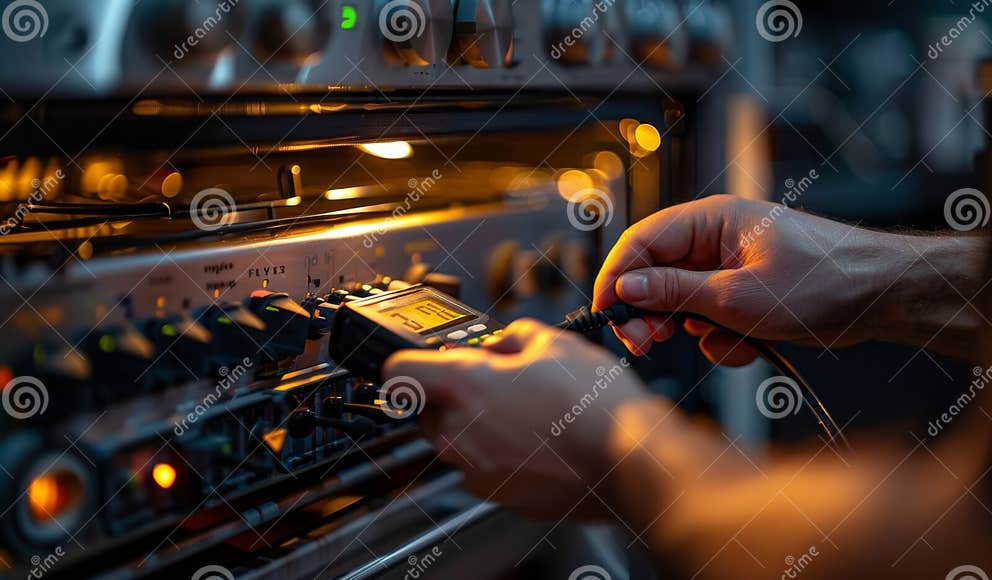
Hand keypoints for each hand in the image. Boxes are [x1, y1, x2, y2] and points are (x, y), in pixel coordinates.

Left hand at [383, 319, 648, 516]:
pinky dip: (505, 454)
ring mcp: (478, 471)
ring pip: (460, 441)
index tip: (425, 361)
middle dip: (457, 395)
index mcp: (464, 387)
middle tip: (500, 382)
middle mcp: (460, 434)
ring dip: (482, 425)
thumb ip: (512, 336)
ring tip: (530, 411)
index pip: (397, 372)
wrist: (629, 462)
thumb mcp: (555, 342)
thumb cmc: (594, 405)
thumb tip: (502, 342)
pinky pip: (487, 468)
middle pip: (430, 409)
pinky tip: (541, 439)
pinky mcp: (501, 496)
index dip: (411, 360)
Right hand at [593, 194, 901, 363]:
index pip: (643, 242)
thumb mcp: (738, 295)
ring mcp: (731, 266)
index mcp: (711, 220)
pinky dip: (722, 337)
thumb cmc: (825, 281)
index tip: (606, 313)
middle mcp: (716, 238)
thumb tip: (626, 288)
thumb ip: (675, 292)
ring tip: (725, 341)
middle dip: (652, 312)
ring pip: (683, 302)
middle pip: (657, 274)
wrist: (885, 298)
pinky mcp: (746, 292)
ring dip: (695, 330)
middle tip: (647, 343)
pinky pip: (711, 317)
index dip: (617, 278)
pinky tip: (750, 344)